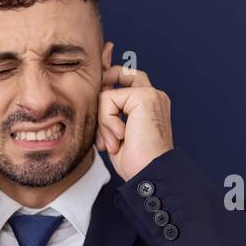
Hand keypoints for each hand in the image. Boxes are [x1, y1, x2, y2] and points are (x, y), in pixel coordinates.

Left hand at [95, 65, 173, 181]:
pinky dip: (106, 122)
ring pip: (107, 95)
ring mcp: (150, 94)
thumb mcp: (116, 136)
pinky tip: (120, 138)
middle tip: (97, 114)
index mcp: (149, 106)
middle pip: (121, 73)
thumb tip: (92, 103)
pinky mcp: (144, 97)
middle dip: (102, 87)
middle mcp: (153, 96)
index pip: (127, 82)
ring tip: (113, 143)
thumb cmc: (136, 162)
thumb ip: (109, 116)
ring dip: (103, 122)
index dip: (108, 85)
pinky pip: (108, 100)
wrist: (149, 173)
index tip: (96, 103)